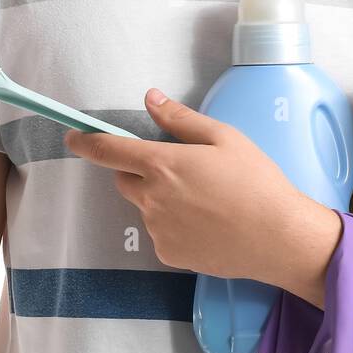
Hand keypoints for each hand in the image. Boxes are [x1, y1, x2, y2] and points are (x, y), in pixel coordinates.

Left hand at [63, 88, 335, 286]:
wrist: (278, 237)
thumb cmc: (255, 181)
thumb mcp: (224, 137)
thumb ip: (180, 119)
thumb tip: (150, 99)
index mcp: (162, 164)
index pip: (110, 150)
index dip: (87, 142)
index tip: (74, 138)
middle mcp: (151, 198)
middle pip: (125, 180)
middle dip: (140, 172)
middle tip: (180, 171)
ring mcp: (157, 229)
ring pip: (146, 208)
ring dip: (161, 200)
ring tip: (205, 202)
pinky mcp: (168, 254)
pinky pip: (161, 233)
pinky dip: (175, 226)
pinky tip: (207, 224)